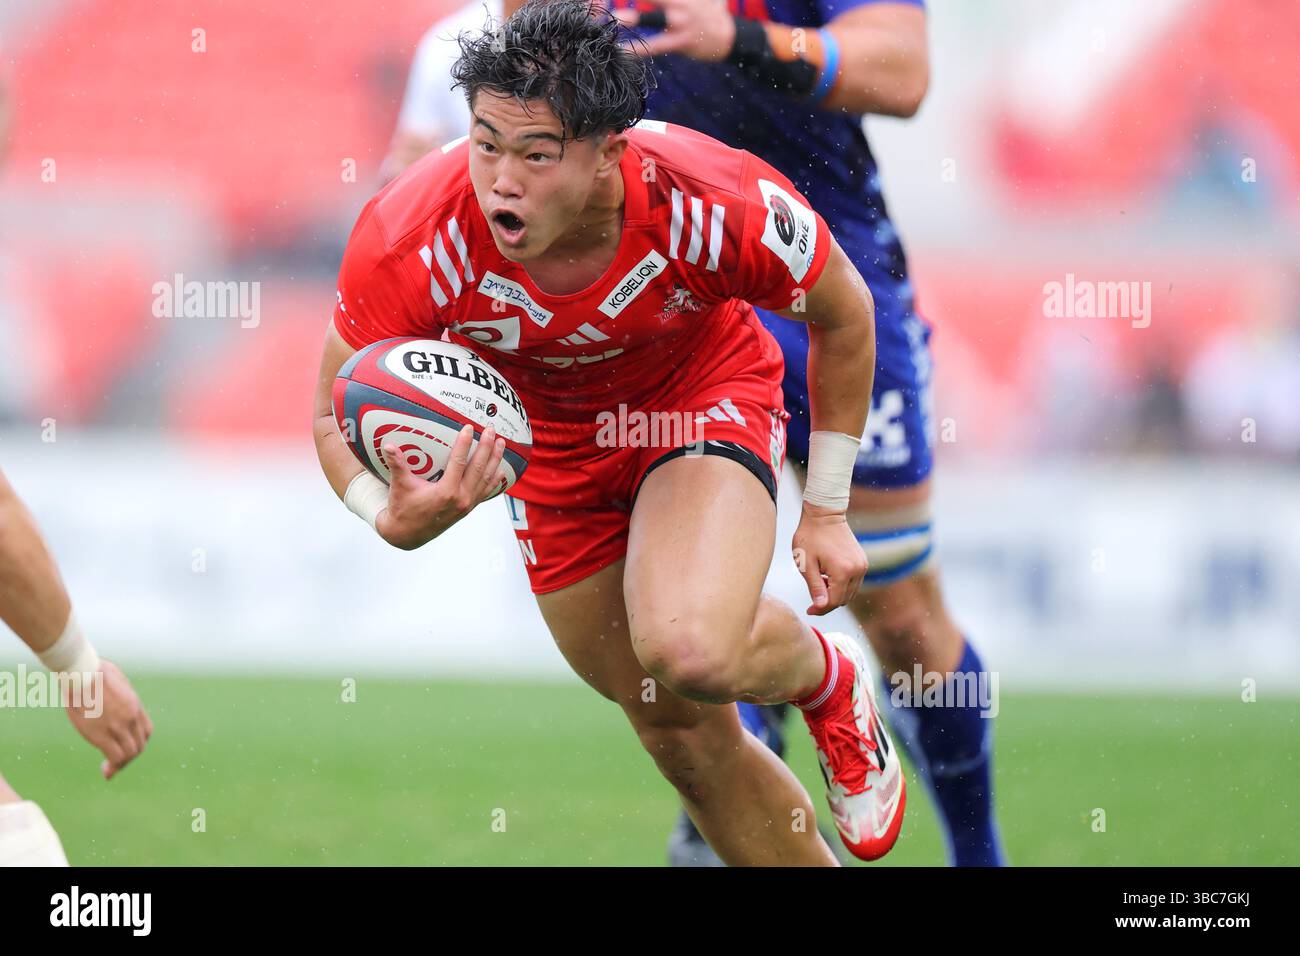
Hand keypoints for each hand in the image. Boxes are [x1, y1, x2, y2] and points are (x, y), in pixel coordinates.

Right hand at [65, 659, 152, 780]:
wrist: (82, 673)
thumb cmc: (93, 670)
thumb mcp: (115, 678)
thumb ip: (119, 689)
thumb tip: (115, 687)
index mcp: (134, 705)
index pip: (146, 731)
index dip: (139, 742)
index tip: (128, 748)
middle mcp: (131, 718)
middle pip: (140, 744)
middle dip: (131, 756)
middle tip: (117, 763)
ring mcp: (118, 727)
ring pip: (130, 754)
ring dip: (122, 765)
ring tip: (110, 769)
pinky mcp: (103, 736)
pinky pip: (115, 758)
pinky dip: (113, 768)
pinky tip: (106, 772)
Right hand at [376, 423, 506, 549]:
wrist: (407, 535)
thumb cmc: (403, 509)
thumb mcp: (400, 486)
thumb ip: (397, 465)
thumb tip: (388, 446)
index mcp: (446, 492)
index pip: (459, 462)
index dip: (465, 443)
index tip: (469, 427)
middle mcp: (461, 499)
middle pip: (479, 468)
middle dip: (487, 447)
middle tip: (492, 429)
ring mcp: (467, 505)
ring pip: (486, 479)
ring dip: (495, 460)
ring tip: (502, 443)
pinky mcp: (468, 509)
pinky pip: (485, 492)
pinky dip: (494, 480)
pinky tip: (500, 470)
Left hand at [613, 0, 736, 61]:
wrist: (731, 36)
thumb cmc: (710, 12)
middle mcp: (680, 2)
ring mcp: (682, 20)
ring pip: (655, 15)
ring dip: (635, 16)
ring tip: (615, 16)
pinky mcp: (683, 41)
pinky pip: (659, 45)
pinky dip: (641, 49)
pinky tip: (626, 50)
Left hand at [791, 502, 867, 614]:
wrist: (824, 514)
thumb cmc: (810, 536)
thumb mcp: (806, 563)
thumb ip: (814, 586)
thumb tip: (820, 607)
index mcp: (843, 571)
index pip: (834, 601)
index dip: (820, 609)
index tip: (808, 610)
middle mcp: (857, 569)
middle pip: (843, 599)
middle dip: (827, 602)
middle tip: (812, 594)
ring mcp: (862, 565)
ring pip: (850, 593)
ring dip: (835, 593)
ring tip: (819, 581)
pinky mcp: (863, 561)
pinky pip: (854, 583)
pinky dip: (841, 585)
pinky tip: (827, 575)